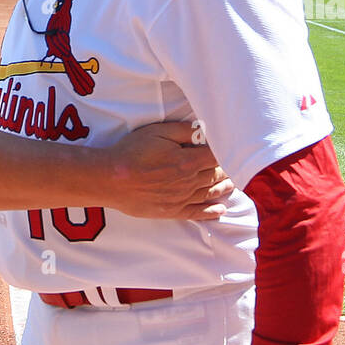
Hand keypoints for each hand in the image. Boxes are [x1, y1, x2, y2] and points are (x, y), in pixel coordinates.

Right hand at [102, 121, 233, 220]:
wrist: (111, 179)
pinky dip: (211, 212)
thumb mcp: (158, 132)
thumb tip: (205, 131)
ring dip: (223, 188)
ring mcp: (181, 199)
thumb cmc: (132, 152)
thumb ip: (185, 131)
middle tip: (233, 166)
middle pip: (216, 175)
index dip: (226, 152)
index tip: (230, 148)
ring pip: (210, 193)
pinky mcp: (171, 211)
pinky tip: (220, 210)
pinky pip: (197, 213)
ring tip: (231, 184)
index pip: (217, 156)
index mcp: (188, 161)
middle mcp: (189, 182)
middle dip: (226, 170)